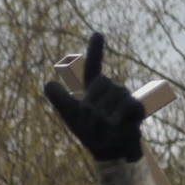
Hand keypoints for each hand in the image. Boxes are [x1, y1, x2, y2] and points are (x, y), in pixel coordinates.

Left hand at [43, 31, 149, 163]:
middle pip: (101, 82)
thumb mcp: (72, 117)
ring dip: (104, 113)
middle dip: (92, 100)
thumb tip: (48, 83)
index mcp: (93, 88)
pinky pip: (126, 104)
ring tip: (103, 126)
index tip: (98, 34)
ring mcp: (124, 96)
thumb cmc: (90, 132)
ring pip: (113, 94)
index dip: (95, 50)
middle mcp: (110, 88)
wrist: (109, 150)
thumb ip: (61, 100)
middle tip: (90, 118)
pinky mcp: (136, 107)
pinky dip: (117, 115)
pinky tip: (116, 123)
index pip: (93, 66)